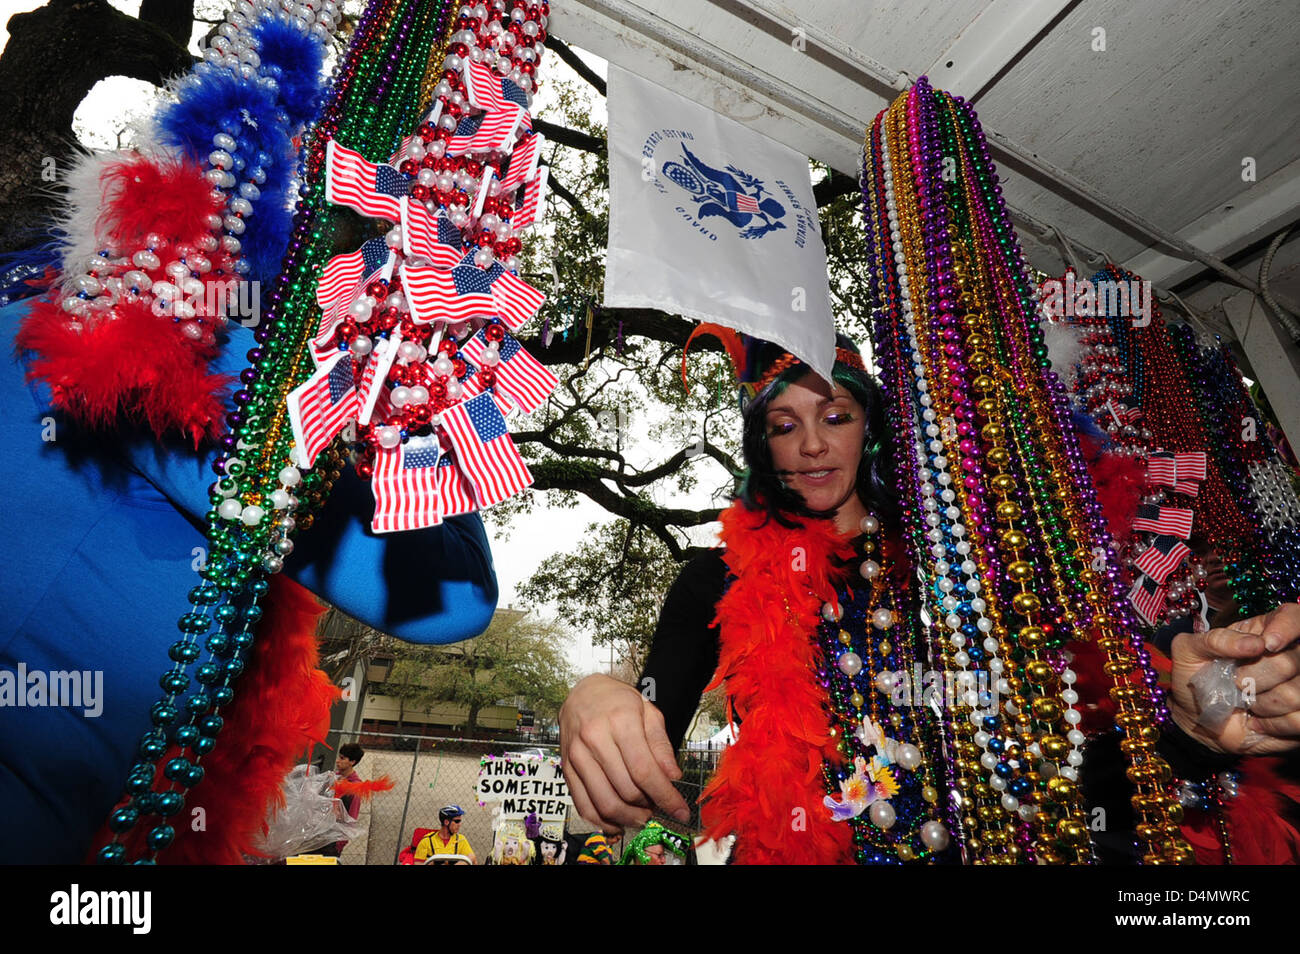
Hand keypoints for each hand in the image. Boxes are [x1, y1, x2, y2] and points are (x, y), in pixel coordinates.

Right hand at [559, 674, 689, 832]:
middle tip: (658, 805)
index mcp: (620, 721)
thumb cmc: (617, 701)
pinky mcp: (566, 768)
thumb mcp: (648, 712)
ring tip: (642, 814)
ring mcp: (577, 755)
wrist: (582, 692)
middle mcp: (595, 739)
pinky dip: (602, 822)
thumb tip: (673, 776)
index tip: (680, 811)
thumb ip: (661, 745)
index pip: (645, 770)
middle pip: (626, 790)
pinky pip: (583, 804)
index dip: (666, 796)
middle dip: (648, 806)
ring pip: (604, 803)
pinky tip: (618, 822)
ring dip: (628, 818)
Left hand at [1168, 603, 1299, 754]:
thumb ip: (1215, 639)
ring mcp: (1297, 683)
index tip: (1267, 645)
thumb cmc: (1194, 677)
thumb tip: (1255, 643)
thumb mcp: (1188, 650)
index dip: (1287, 628)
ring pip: (1296, 693)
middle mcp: (1288, 654)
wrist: (1196, 717)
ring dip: (1262, 704)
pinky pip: (1299, 719)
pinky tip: (1257, 720)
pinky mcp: (1299, 713)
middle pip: (1292, 661)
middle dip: (1256, 678)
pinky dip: (1273, 724)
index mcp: (1263, 630)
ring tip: (1245, 702)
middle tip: (1236, 683)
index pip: (1294, 616)